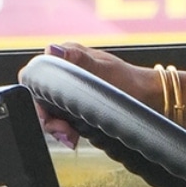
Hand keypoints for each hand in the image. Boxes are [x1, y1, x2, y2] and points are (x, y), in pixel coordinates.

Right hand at [27, 42, 159, 147]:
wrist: (151, 100)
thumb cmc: (132, 82)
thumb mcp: (104, 71)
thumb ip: (79, 60)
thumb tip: (52, 49)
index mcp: (67, 55)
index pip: (34, 75)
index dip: (35, 97)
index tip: (48, 114)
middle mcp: (65, 70)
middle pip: (39, 97)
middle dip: (47, 117)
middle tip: (64, 131)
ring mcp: (69, 88)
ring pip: (48, 110)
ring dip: (56, 127)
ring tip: (70, 136)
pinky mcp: (75, 104)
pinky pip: (60, 118)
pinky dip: (64, 130)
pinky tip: (73, 137)